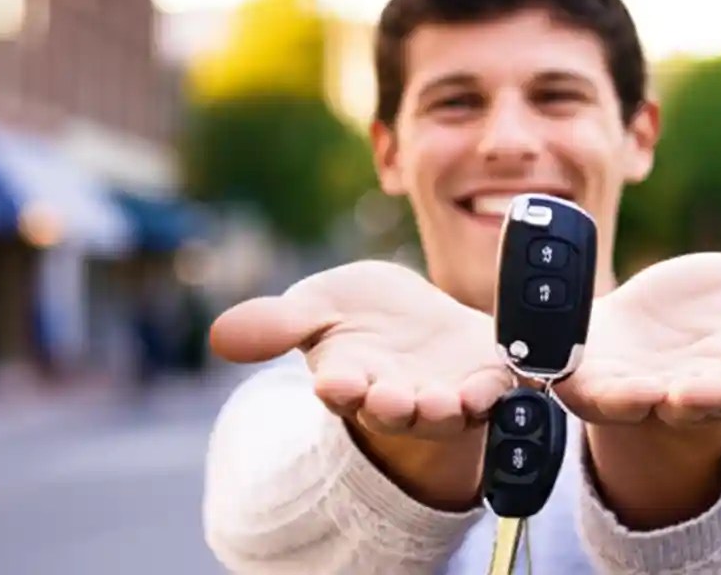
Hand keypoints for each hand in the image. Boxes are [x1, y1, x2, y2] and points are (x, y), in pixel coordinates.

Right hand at [211, 260, 505, 439]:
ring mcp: (443, 393)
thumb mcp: (313, 308)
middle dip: (396, 407)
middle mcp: (396, 397)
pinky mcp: (485, 378)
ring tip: (454, 399)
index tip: (337, 382)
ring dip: (450, 408)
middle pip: (395, 412)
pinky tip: (501, 378)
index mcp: (349, 380)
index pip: (341, 390)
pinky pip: (496, 391)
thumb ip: (276, 324)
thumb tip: (220, 335)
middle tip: (395, 399)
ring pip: (446, 412)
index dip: (340, 388)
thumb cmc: (357, 316)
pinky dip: (499, 389)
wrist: (413, 316)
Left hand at [552, 252, 720, 427]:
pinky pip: (608, 401)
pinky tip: (634, 389)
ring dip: (680, 399)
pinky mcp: (600, 390)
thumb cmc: (700, 306)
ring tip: (688, 390)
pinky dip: (620, 399)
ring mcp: (648, 392)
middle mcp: (699, 385)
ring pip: (666, 403)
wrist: (627, 319)